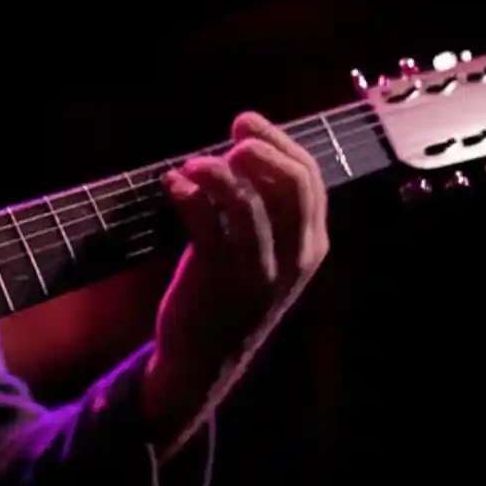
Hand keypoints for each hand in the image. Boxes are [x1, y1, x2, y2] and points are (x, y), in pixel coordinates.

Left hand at [141, 112, 328, 456]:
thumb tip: (242, 150)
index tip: (247, 123)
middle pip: (293, 184)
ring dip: (217, 171)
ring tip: (192, 165)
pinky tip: (173, 184)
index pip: (312, 180)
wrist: (201, 362)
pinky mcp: (219, 280)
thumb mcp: (264, 257)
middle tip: (229, 135)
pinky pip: (208, 222)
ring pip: (250, 201)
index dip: (280, 142)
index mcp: (312, 248)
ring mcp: (258, 272)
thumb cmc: (226, 297)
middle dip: (261, 148)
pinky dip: (189, 193)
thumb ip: (266, 212)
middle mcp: (294, 259)